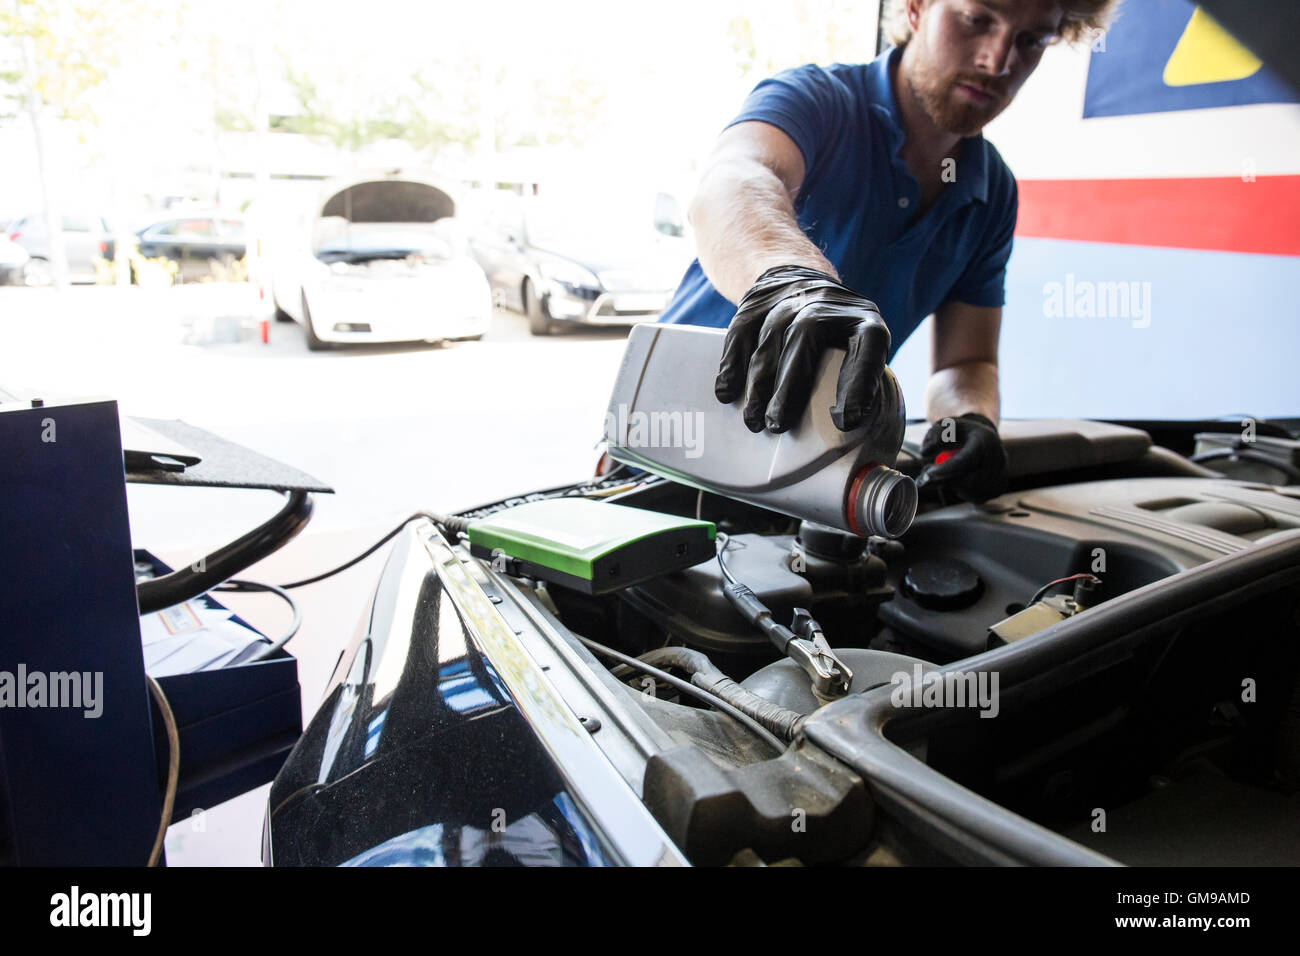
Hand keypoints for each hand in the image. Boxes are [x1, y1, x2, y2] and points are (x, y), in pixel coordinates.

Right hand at [714, 265, 889, 432]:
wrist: (803, 278)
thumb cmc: (838, 335)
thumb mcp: (860, 349)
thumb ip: (858, 380)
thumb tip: (844, 430)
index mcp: (865, 320)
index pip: (868, 346)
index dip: (858, 384)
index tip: (845, 421)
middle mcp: (828, 303)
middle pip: (806, 335)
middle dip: (789, 386)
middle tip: (777, 424)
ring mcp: (790, 297)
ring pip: (770, 337)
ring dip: (759, 383)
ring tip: (754, 419)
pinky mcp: (757, 301)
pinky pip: (741, 332)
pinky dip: (732, 365)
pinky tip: (727, 393)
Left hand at [916, 413, 1007, 502]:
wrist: (983, 439)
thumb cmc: (961, 433)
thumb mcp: (945, 426)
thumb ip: (934, 436)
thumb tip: (925, 453)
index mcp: (985, 439)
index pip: (967, 460)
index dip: (946, 470)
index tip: (928, 474)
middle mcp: (998, 456)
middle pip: (970, 480)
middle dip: (945, 481)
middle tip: (927, 476)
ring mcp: (1001, 473)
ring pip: (972, 491)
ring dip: (953, 486)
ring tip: (946, 473)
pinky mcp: (999, 487)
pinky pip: (976, 497)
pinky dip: (963, 492)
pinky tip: (960, 479)